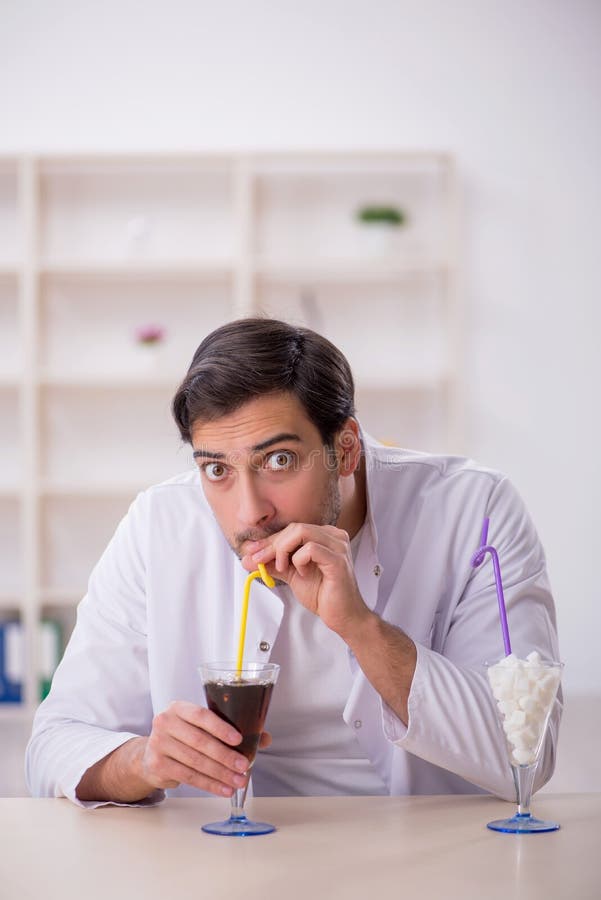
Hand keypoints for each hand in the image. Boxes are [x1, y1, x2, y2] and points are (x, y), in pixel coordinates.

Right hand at [139, 701, 271, 796]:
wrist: (152, 754)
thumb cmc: (184, 736)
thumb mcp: (203, 727)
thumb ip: (230, 729)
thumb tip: (265, 738)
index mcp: (178, 707)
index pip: (201, 715)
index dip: (220, 727)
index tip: (239, 740)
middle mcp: (165, 722)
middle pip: (200, 741)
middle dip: (225, 756)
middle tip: (244, 766)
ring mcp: (158, 744)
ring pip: (195, 762)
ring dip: (220, 774)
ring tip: (238, 781)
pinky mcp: (157, 765)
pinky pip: (188, 777)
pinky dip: (209, 784)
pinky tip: (224, 789)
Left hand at [242, 523, 370, 640]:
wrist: (342, 616)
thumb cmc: (323, 594)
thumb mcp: (292, 575)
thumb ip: (273, 564)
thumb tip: (248, 558)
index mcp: (325, 535)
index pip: (292, 530)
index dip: (269, 541)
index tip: (251, 552)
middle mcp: (334, 536)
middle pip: (295, 528)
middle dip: (272, 545)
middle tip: (258, 560)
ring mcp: (338, 546)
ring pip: (301, 532)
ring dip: (282, 550)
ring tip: (282, 568)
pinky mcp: (338, 560)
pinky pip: (310, 549)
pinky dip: (298, 560)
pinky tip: (302, 573)